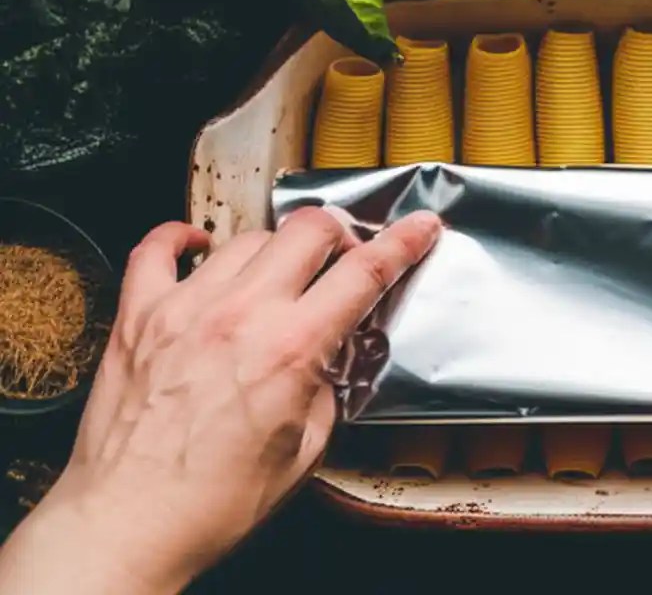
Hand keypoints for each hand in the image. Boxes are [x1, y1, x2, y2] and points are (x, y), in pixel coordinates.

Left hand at [0, 207, 440, 594]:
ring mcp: (185, 308)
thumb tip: (333, 354)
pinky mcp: (138, 316)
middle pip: (309, 230)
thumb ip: (328, 387)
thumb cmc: (214, 502)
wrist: (131, 524)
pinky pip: (158, 249)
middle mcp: (241, 315)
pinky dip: (183, 239)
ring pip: (246, 236)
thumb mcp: (307, 448)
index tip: (420, 228)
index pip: (365, 273)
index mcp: (292, 349)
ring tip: (279, 273)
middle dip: (341, 234)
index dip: (403, 243)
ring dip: (276, 248)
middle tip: (344, 255)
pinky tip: (199, 246)